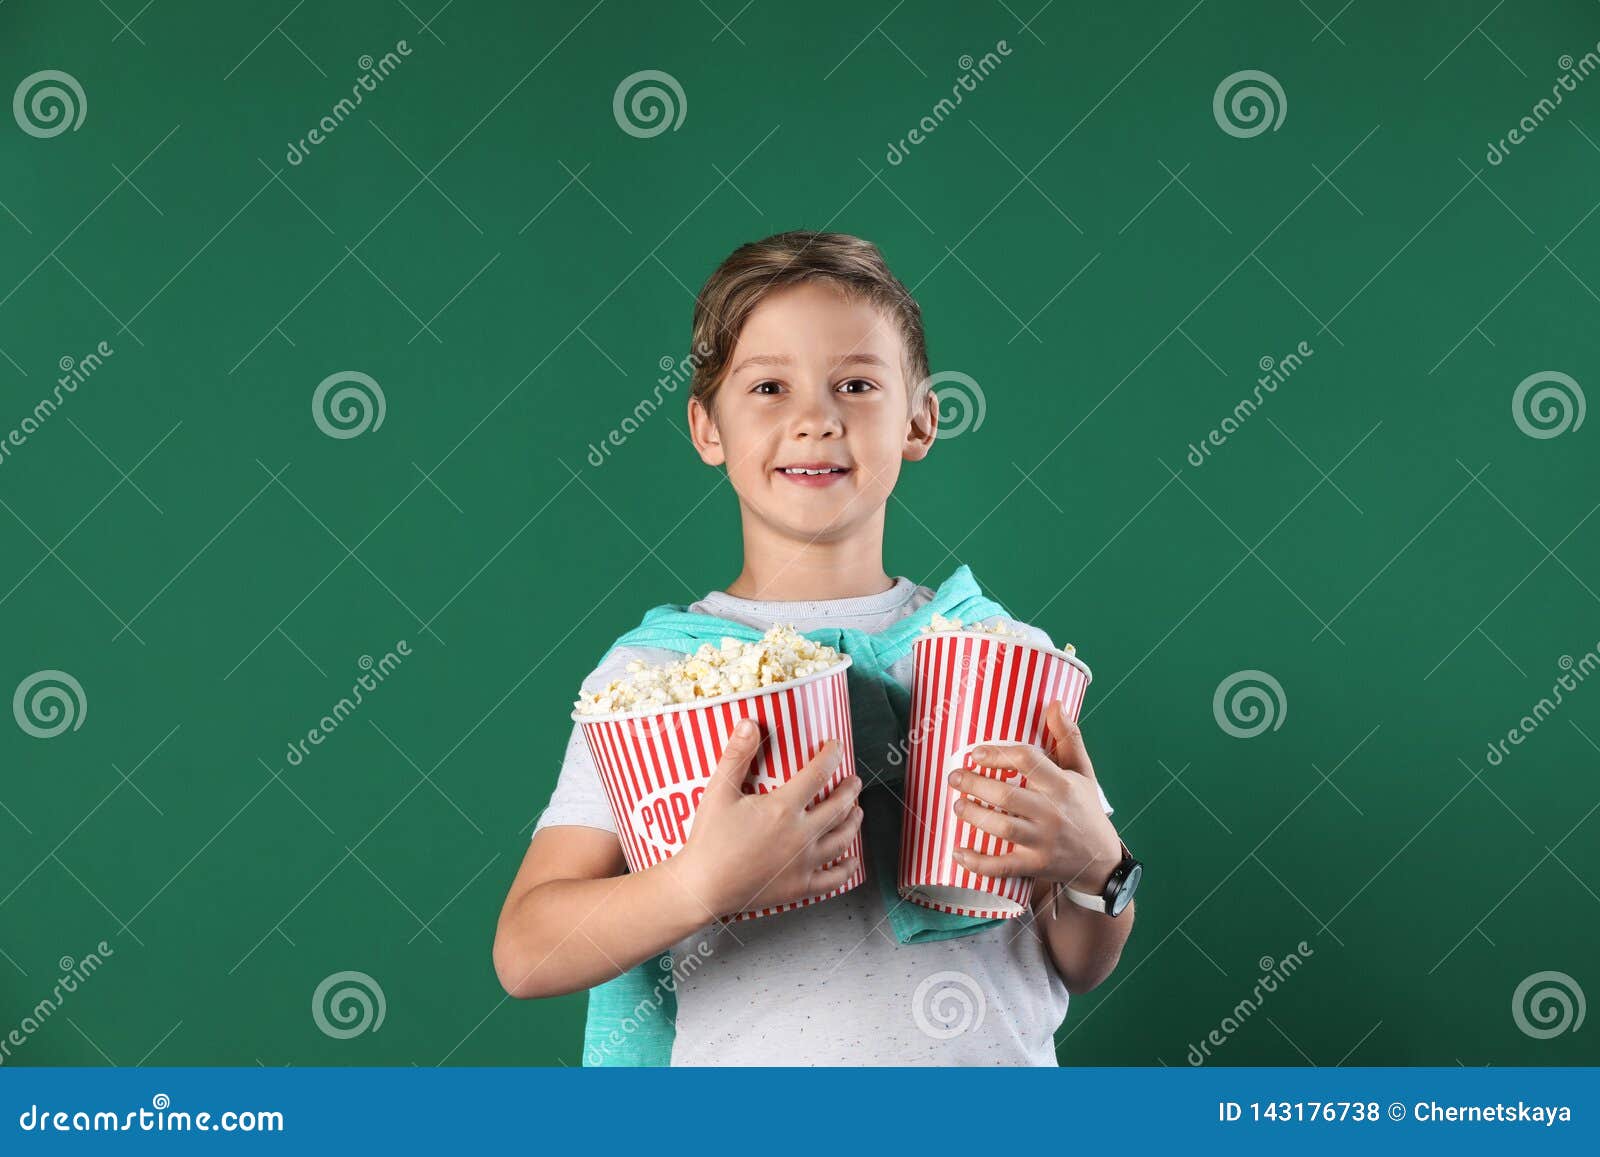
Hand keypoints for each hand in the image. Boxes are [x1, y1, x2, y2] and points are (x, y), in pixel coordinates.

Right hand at [672, 720, 862, 918]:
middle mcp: (800, 835)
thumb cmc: (709, 840)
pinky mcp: (800, 887)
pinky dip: (848, 867)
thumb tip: (749, 723)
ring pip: (842, 839)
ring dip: (853, 822)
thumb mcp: (718, 792)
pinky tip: (852, 859)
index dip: (831, 756)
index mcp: (782, 808)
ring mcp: (803, 864)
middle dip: (850, 790)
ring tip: (857, 811)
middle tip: (854, 781)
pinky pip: (834, 878)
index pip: (818, 774)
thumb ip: (736, 756)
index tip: (835, 747)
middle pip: (838, 807)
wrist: (702, 888)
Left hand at [947, 700, 1121, 889]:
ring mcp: (1043, 842)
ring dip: (973, 816)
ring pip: (1001, 828)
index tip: (975, 752)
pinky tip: (958, 851)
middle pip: (1006, 796)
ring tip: (957, 805)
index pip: (1026, 761)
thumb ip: (1068, 738)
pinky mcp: (1035, 866)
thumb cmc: (1086, 809)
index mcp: (1062, 785)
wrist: (1102, 860)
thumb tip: (1055, 704)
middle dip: (974, 784)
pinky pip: (1001, 866)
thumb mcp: (1083, 772)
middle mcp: (1052, 813)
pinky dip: (977, 862)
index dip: (997, 754)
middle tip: (954, 776)